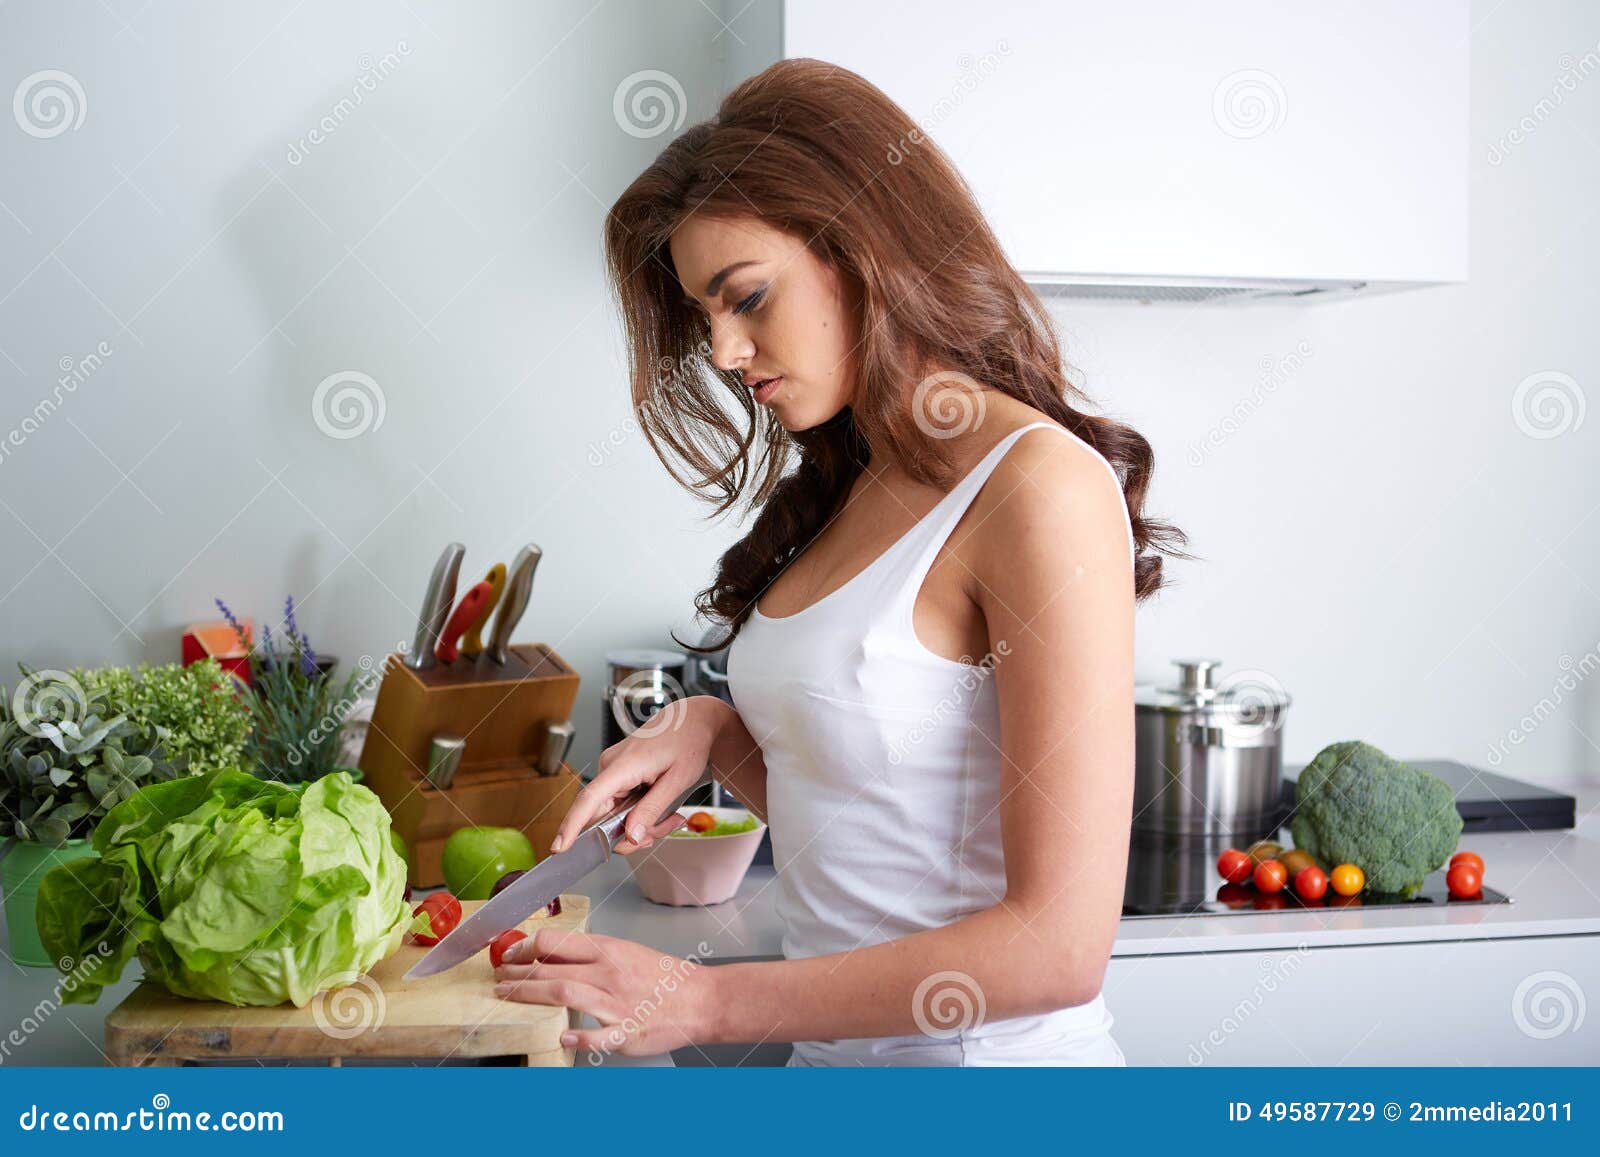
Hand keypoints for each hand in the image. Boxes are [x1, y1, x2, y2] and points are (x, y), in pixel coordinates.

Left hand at [493, 926, 718, 1058]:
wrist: (702, 999)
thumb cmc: (666, 978)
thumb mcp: (628, 953)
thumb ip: (594, 956)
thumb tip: (558, 956)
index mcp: (608, 951)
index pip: (555, 942)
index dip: (526, 947)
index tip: (511, 953)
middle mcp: (608, 973)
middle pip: (551, 968)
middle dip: (517, 973)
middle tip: (499, 977)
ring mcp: (616, 1003)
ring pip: (563, 993)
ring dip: (529, 995)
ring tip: (507, 996)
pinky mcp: (626, 1031)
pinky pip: (597, 1035)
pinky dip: (577, 1036)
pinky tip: (561, 1036)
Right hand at [551, 695, 726, 854]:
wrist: (692, 720)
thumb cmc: (687, 742)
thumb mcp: (677, 781)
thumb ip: (651, 811)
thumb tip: (630, 836)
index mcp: (622, 766)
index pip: (589, 799)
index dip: (572, 825)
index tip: (560, 847)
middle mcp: (610, 768)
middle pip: (606, 818)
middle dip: (634, 833)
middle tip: (665, 829)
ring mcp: (612, 771)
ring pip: (616, 815)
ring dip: (643, 824)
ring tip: (670, 816)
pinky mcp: (618, 775)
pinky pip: (621, 805)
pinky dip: (641, 813)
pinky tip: (662, 808)